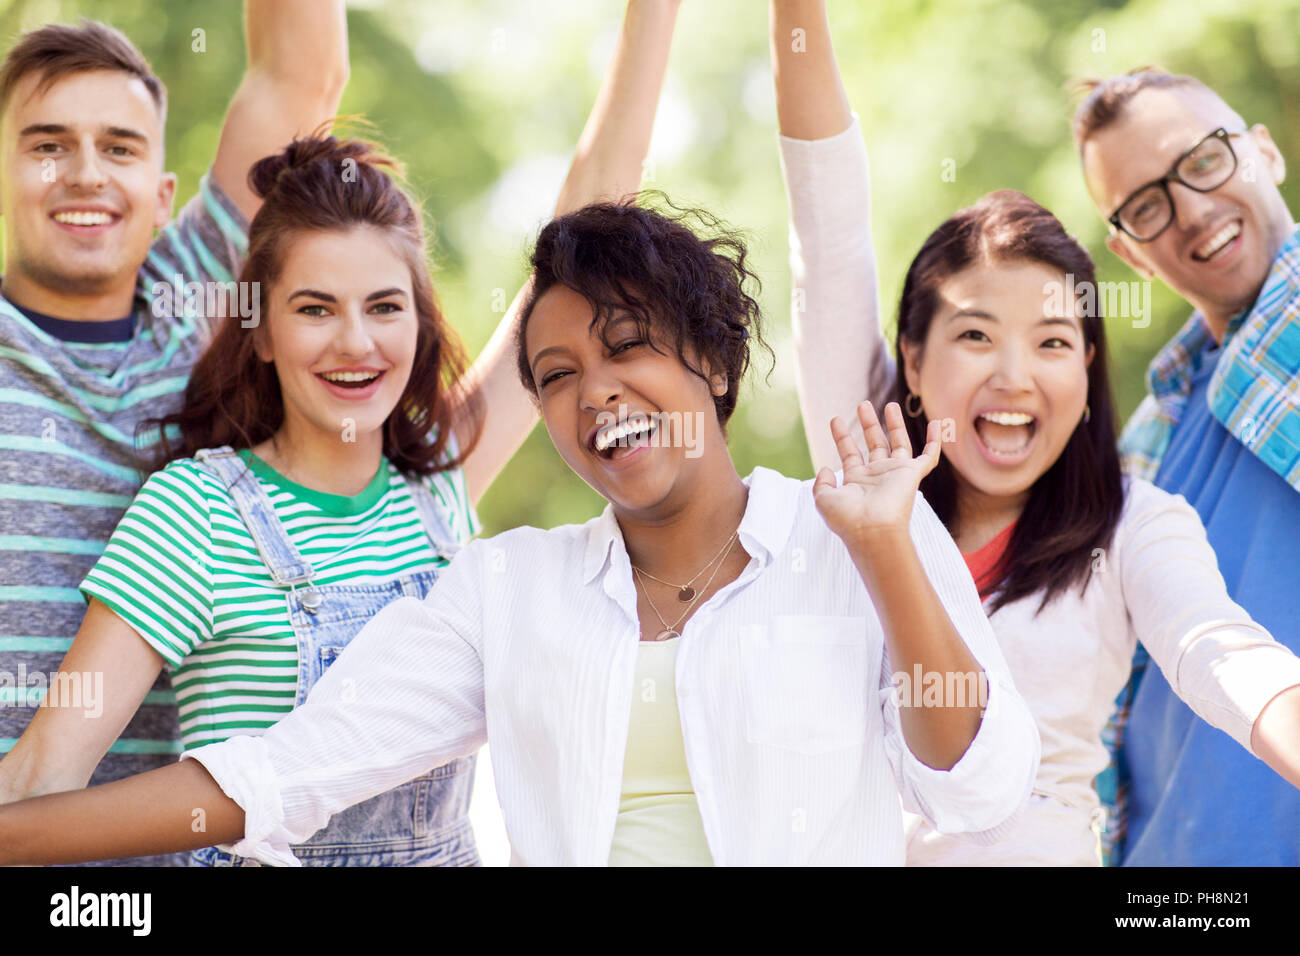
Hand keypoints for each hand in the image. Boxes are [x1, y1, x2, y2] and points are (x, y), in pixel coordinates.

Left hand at [812, 401, 940, 546]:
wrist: (871, 529)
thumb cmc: (847, 518)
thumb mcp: (823, 499)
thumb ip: (821, 483)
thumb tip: (824, 468)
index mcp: (857, 481)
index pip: (850, 453)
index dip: (842, 436)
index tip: (834, 419)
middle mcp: (877, 476)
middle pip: (874, 444)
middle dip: (869, 424)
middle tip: (863, 405)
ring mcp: (896, 474)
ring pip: (899, 444)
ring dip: (895, 424)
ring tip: (890, 404)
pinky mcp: (912, 475)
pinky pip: (929, 456)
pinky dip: (935, 441)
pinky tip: (937, 423)